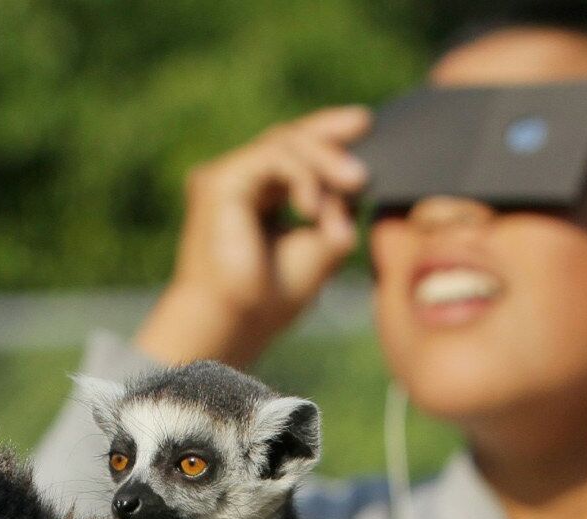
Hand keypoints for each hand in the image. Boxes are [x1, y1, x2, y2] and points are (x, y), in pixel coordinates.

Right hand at [134, 106, 370, 368]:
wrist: (232, 325)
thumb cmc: (267, 300)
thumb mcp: (321, 249)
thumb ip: (339, 213)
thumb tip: (357, 183)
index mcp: (258, 198)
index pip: (296, 154)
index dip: (330, 136)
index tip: (368, 126)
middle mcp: (238, 183)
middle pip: (289, 138)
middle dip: (330, 132)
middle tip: (366, 127)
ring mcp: (225, 178)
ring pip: (283, 142)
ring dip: (325, 160)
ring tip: (356, 181)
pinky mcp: (218, 181)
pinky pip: (271, 157)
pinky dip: (301, 176)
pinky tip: (313, 208)